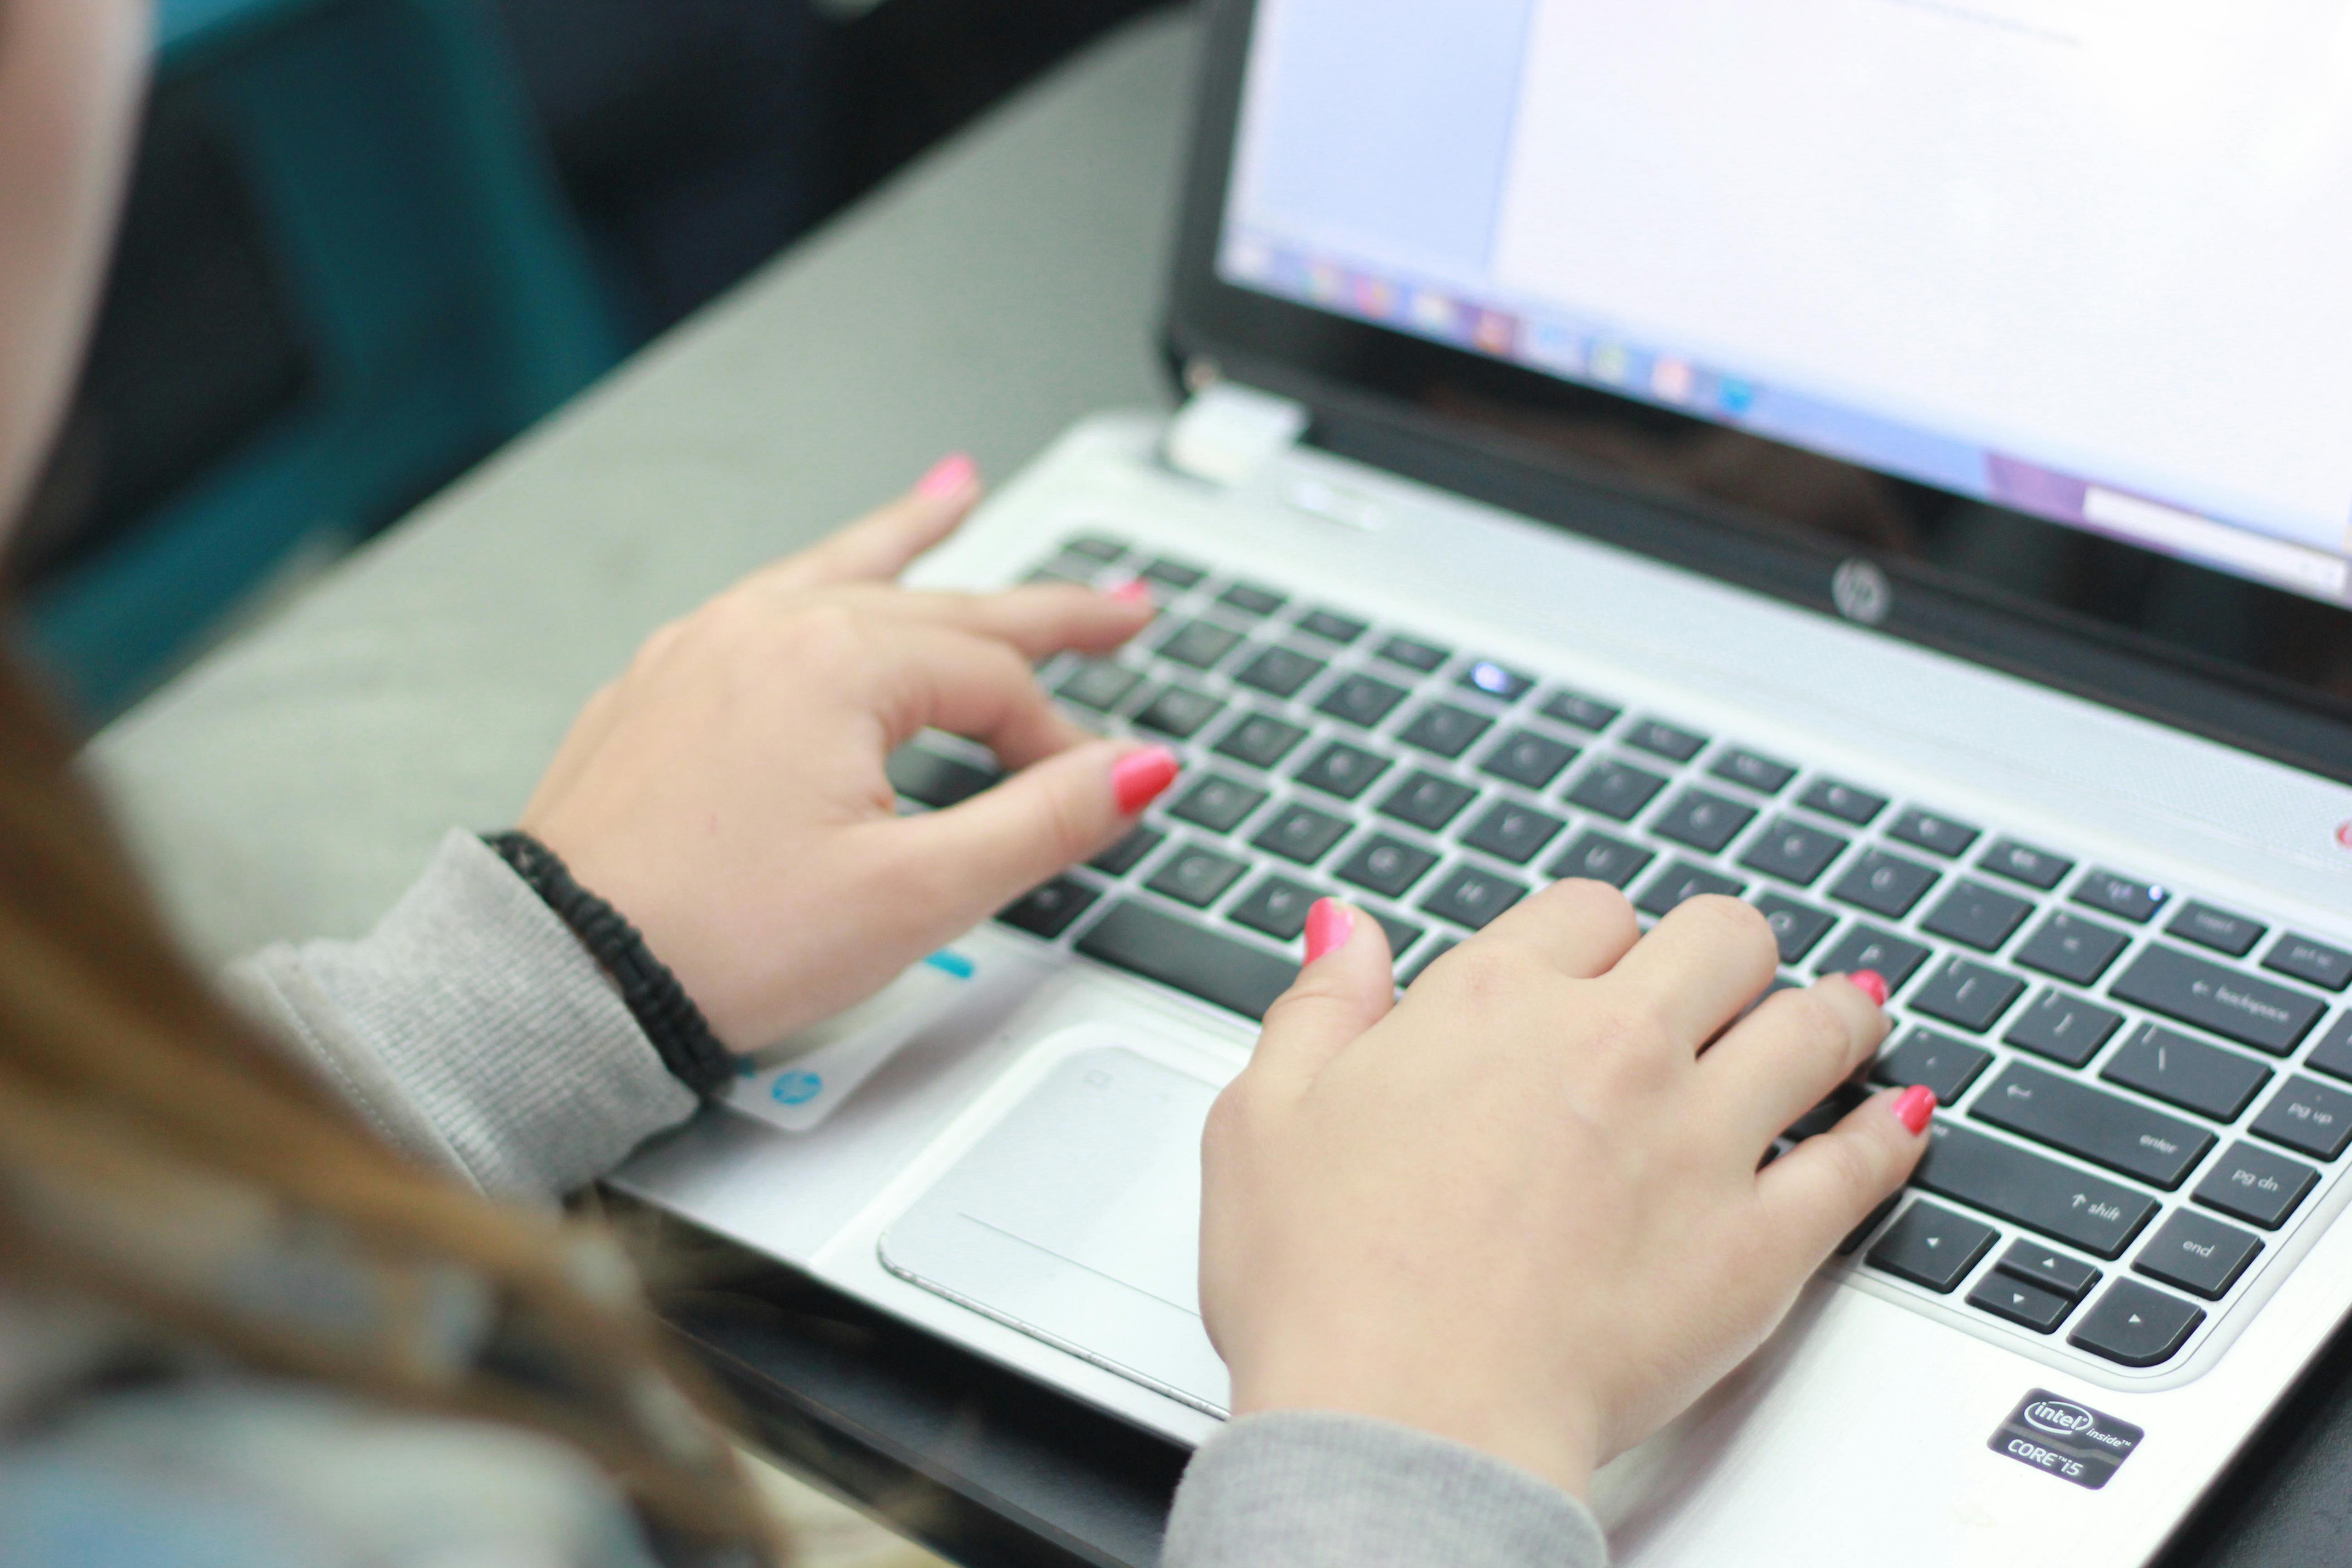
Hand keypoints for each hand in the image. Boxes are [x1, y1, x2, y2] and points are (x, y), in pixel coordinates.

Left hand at [520, 457, 1174, 1051]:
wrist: (561, 978)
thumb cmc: (722, 943)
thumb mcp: (918, 894)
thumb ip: (1042, 821)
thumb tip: (1139, 769)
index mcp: (835, 664)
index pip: (992, 680)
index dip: (1056, 740)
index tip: (1088, 792)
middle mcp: (765, 629)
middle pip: (937, 606)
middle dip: (1037, 609)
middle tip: (1119, 604)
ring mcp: (702, 649)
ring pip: (838, 574)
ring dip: (911, 540)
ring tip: (959, 491)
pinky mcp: (659, 688)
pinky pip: (764, 603)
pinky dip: (819, 578)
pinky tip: (827, 582)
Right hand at [1199, 885, 1930, 1496]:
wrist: (1403, 1423)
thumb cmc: (1324, 1284)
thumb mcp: (1264, 1114)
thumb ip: (1322, 1005)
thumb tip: (1350, 928)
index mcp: (1495, 1004)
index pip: (1587, 910)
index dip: (1595, 934)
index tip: (1597, 963)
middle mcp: (1610, 1048)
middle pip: (1722, 940)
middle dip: (1724, 952)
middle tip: (1723, 979)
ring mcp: (1697, 1142)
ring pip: (1812, 1029)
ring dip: (1831, 1012)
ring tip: (1844, 1013)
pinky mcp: (1755, 1245)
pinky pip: (1856, 1167)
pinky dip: (1888, 1136)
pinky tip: (1898, 1120)